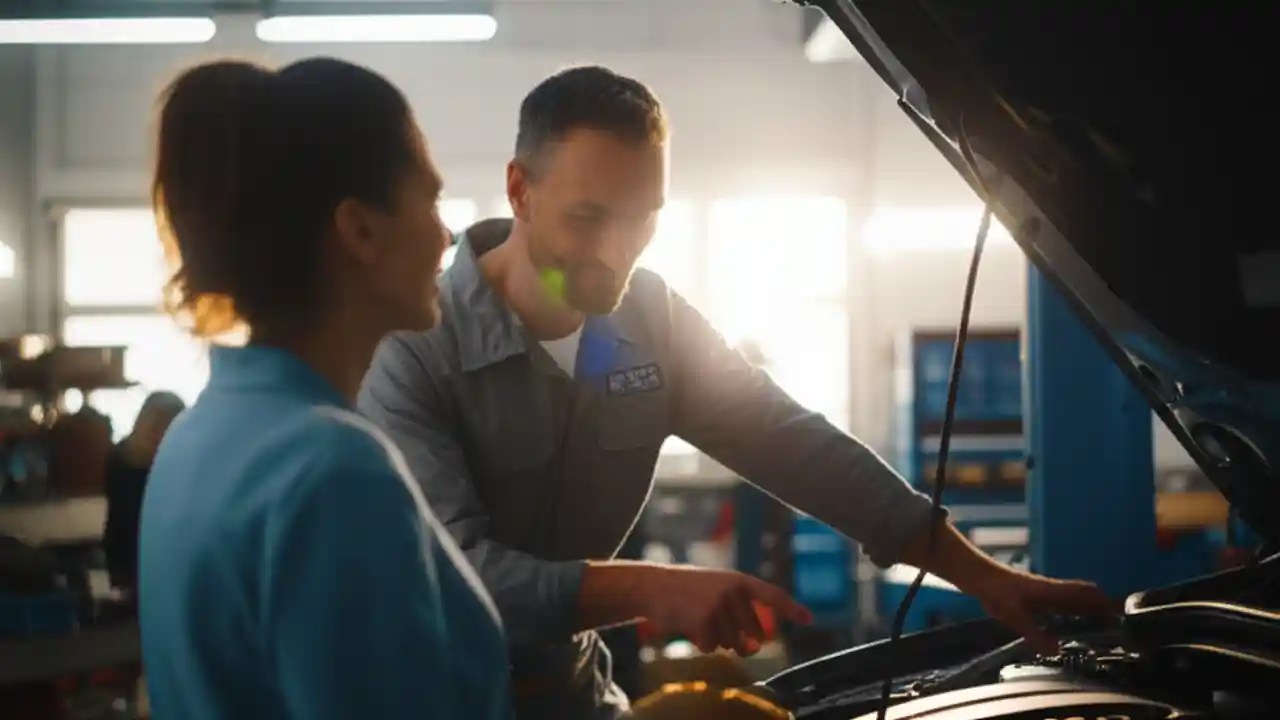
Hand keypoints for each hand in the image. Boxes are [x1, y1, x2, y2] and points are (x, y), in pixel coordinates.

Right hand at [639, 566, 812, 655]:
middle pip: (753, 633)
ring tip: (698, 619)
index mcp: (739, 580)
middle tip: (717, 624)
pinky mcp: (704, 621)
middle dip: (739, 638)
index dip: (792, 608)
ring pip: (732, 643)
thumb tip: (754, 645)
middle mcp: (733, 591)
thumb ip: (740, 608)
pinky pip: (713, 648)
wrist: (654, 585)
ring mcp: (719, 606)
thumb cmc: (688, 589)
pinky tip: (690, 626)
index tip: (809, 619)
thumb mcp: (717, 587)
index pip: (773, 595)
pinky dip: (702, 643)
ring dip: (717, 639)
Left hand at [967, 567, 1116, 653]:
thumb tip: (1056, 651)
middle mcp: (1053, 590)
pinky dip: (1072, 613)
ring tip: (1100, 628)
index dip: (1105, 601)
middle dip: (1102, 607)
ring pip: (1073, 600)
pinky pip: (1060, 604)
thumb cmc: (998, 592)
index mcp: (1053, 591)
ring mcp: (1045, 592)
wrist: (980, 577)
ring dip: (1088, 610)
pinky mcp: (1036, 597)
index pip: (1086, 593)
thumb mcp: (1015, 616)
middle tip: (1117, 625)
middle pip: (1084, 596)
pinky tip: (1069, 626)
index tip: (1122, 612)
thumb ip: (1034, 634)